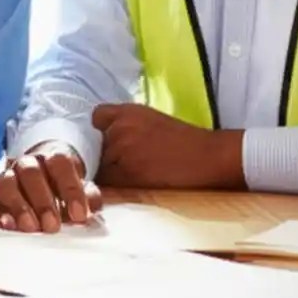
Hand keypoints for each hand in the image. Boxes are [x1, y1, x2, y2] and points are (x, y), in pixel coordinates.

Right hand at [0, 141, 102, 232]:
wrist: (43, 179)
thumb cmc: (64, 189)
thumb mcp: (82, 190)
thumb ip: (89, 198)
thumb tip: (91, 210)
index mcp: (53, 158)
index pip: (60, 163)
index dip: (70, 188)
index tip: (79, 215)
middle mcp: (28, 164)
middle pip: (31, 172)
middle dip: (42, 201)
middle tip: (52, 226)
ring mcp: (8, 177)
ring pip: (6, 183)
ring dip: (17, 206)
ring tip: (29, 228)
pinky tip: (2, 225)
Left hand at [92, 104, 244, 189]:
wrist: (207, 157)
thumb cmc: (183, 141)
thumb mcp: (151, 119)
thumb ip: (126, 124)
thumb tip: (103, 136)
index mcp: (128, 111)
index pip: (95, 118)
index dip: (97, 131)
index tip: (103, 140)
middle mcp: (120, 127)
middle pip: (91, 144)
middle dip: (99, 154)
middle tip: (116, 163)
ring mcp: (121, 150)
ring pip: (95, 164)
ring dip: (103, 171)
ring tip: (127, 175)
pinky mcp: (126, 173)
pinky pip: (106, 182)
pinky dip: (112, 185)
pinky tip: (129, 184)